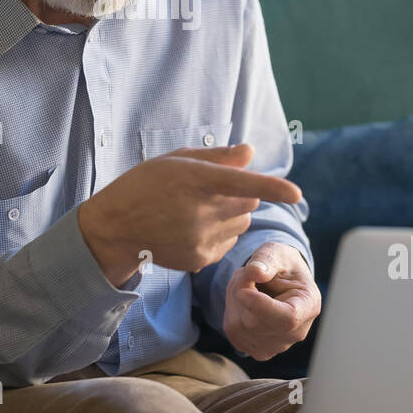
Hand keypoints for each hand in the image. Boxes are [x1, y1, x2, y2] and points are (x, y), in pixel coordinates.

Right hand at [78, 143, 302, 286]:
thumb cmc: (145, 185)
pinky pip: (229, 243)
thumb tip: (250, 153)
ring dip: (232, 214)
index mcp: (194, 180)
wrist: (116, 228)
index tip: (296, 193)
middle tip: (213, 190)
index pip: (240, 182)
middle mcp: (200, 212)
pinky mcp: (200, 259)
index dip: (272, 187)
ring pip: (242, 223)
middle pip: (248, 201)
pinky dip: (221, 234)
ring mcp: (200, 239)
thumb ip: (216, 157)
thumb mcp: (175, 160)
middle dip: (241, 193)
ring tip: (200, 210)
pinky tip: (193, 228)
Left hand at [223, 241, 319, 360]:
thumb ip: (267, 259)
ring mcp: (278, 346)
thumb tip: (255, 271)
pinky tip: (243, 300)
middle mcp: (297, 332)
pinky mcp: (259, 350)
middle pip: (256, 323)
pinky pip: (233, 332)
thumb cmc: (281, 264)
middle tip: (245, 272)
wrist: (280, 280)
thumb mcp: (276, 252)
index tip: (242, 290)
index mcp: (309, 305)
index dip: (260, 306)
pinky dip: (231, 312)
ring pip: (240, 327)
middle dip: (241, 293)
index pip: (286, 318)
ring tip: (246, 284)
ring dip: (233, 301)